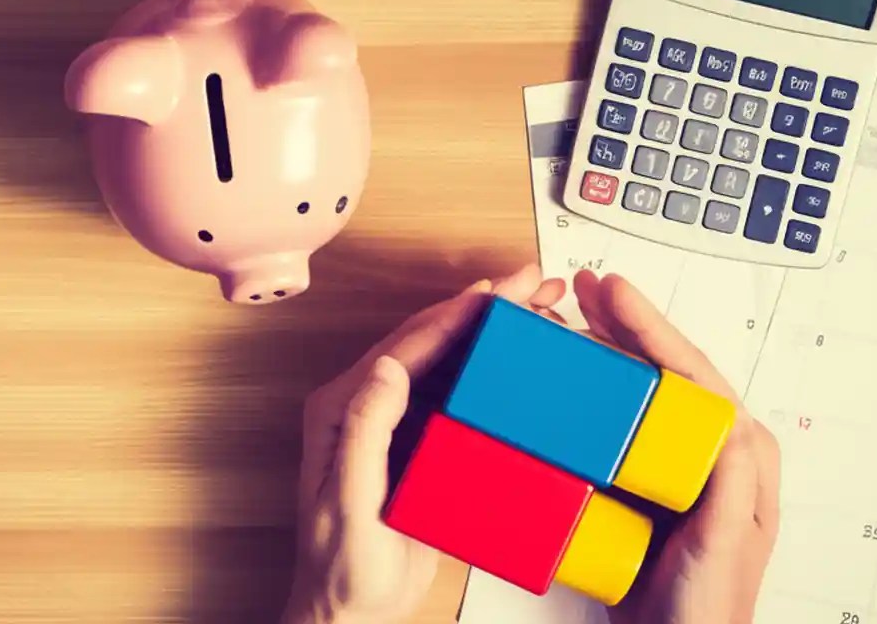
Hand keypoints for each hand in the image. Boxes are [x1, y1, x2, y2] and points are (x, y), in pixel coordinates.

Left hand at [281, 264, 565, 623]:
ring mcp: (395, 423)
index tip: (495, 290)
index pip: (405, 347)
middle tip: (531, 285)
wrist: (351, 613)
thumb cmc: (341, 569)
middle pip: (431, 341)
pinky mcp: (419, 443)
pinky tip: (518, 361)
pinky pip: (456, 394)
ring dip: (489, 332)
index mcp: (342, 409)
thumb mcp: (351, 503)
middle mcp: (367, 406)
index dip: (454, 313)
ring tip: (535, 308)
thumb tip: (388, 366)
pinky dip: (489, 371)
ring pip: (447, 361)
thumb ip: (365, 432)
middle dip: (482, 308)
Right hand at [572, 270, 780, 623]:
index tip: (614, 292)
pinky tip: (569, 380)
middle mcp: (711, 450)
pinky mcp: (643, 484)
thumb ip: (732, 477)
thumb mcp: (726, 540)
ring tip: (575, 315)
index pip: (694, 372)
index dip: (652, 326)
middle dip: (626, 323)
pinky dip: (592, 393)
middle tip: (586, 288)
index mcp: (742, 453)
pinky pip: (616, 426)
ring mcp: (674, 465)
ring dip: (607, 348)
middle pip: (665, 368)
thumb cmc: (708, 606)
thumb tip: (723, 414)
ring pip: (638, 390)